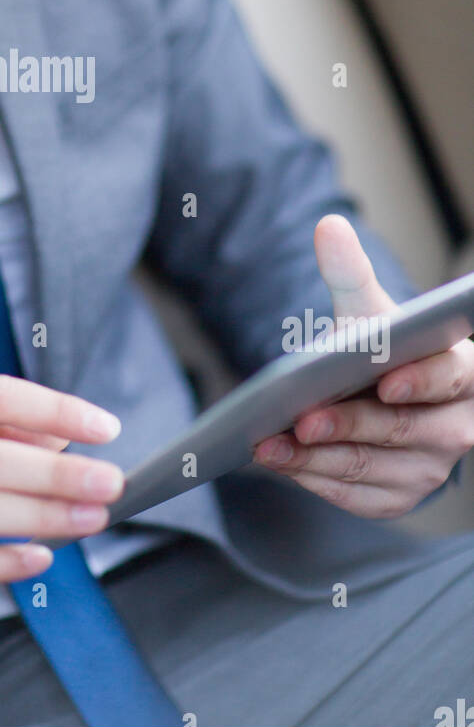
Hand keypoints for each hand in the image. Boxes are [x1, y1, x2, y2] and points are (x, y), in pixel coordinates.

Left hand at [252, 214, 473, 516]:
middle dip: (350, 424)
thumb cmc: (383, 350)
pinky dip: (315, 480)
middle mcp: (456, 426)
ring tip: (271, 443)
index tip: (385, 382)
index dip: (420, 381)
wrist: (380, 394)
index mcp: (463, 373)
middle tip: (304, 419)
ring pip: (372, 468)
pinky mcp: (398, 498)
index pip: (449, 378)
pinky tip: (281, 462)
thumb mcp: (368, 313)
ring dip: (318, 459)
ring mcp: (429, 469)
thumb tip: (329, 227)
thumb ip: (350, 275)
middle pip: (404, 430)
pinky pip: (356, 496)